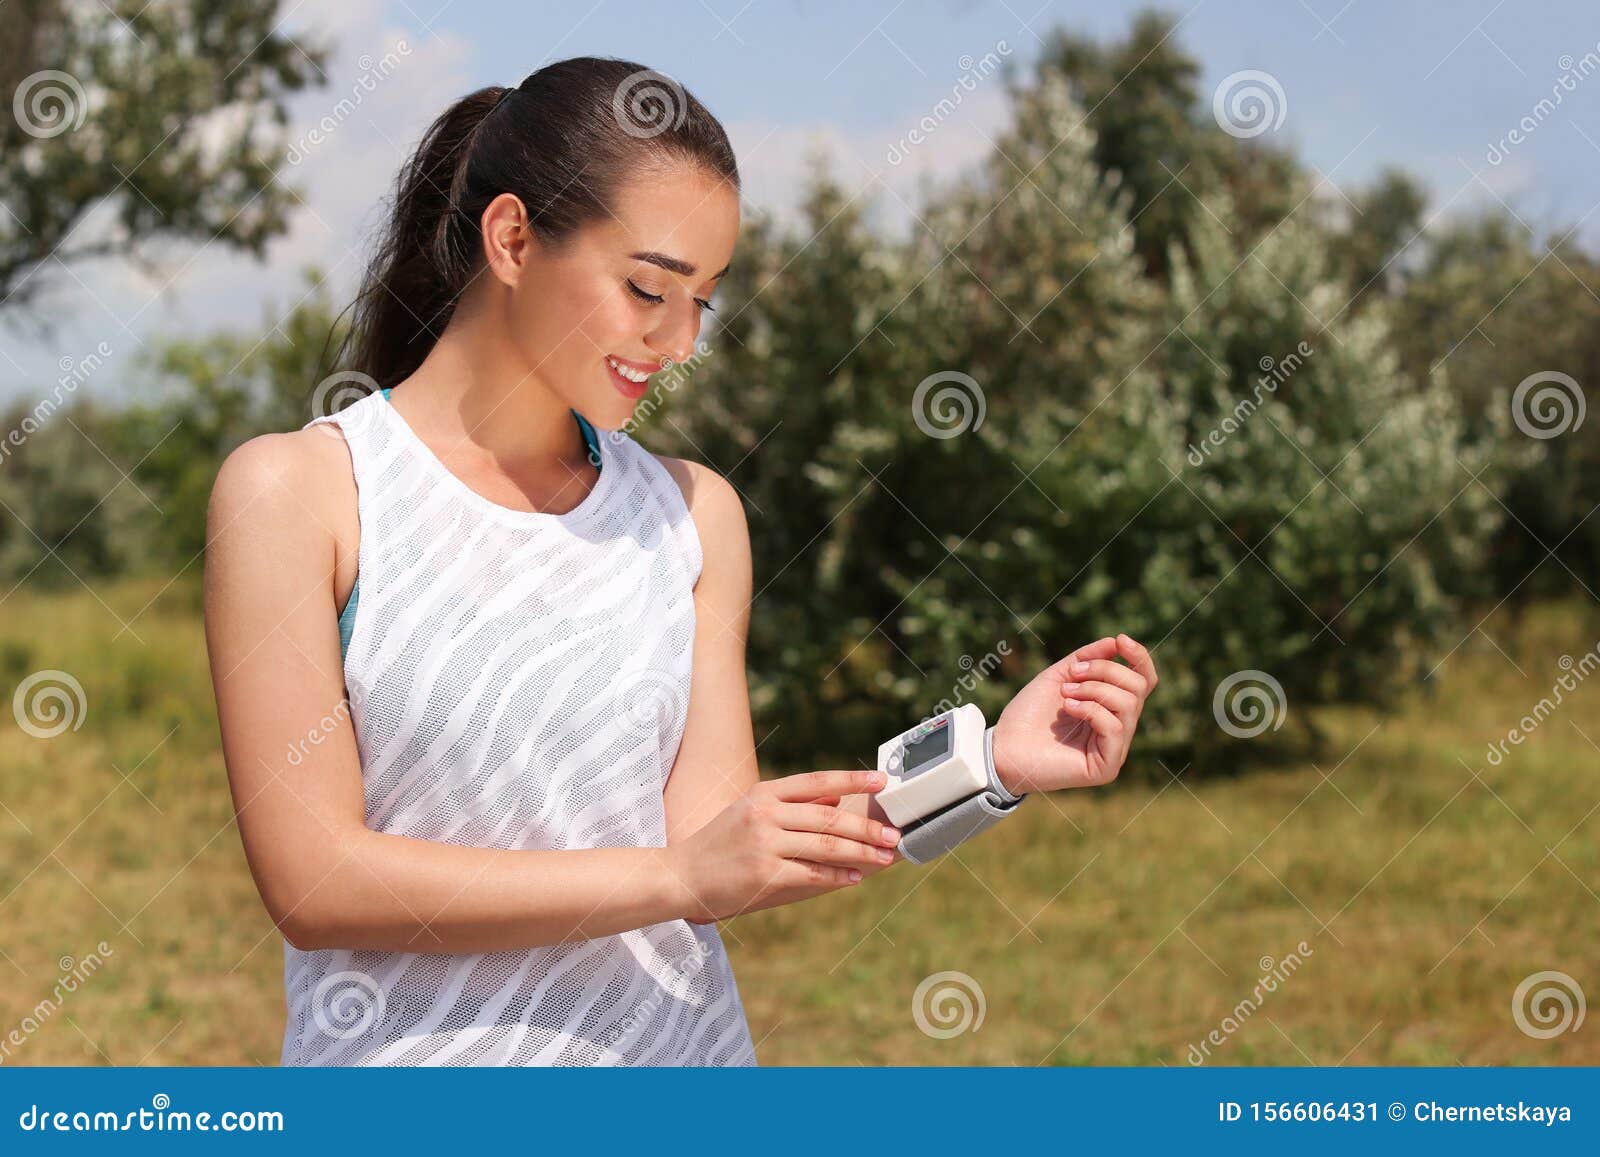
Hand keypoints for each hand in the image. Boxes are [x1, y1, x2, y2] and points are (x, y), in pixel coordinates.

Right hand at [667, 770, 902, 923]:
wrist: (682, 876)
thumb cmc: (720, 844)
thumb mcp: (751, 812)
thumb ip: (793, 805)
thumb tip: (838, 798)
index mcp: (764, 794)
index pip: (817, 781)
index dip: (852, 779)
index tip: (882, 780)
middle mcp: (766, 814)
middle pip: (829, 816)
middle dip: (866, 826)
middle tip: (893, 833)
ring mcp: (765, 843)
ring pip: (826, 844)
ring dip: (861, 851)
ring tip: (884, 856)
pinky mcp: (764, 874)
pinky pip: (812, 873)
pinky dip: (838, 876)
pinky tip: (855, 876)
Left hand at [990, 634, 1158, 794]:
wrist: (1004, 747)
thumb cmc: (1029, 713)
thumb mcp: (1059, 676)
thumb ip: (1088, 658)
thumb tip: (1117, 642)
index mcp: (1112, 707)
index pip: (1144, 681)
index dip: (1139, 657)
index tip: (1120, 640)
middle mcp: (1119, 728)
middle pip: (1138, 687)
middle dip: (1105, 670)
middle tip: (1072, 674)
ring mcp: (1115, 749)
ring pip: (1128, 704)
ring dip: (1094, 689)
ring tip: (1066, 693)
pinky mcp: (1106, 767)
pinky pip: (1115, 727)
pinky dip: (1091, 710)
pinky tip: (1068, 708)